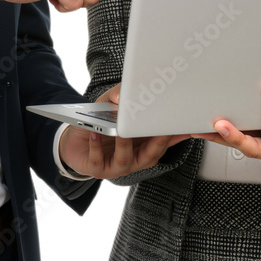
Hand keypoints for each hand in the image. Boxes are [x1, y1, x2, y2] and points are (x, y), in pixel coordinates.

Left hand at [58, 84, 190, 179]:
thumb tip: (127, 90)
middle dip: (157, 142)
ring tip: (122, 132)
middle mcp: (134, 158)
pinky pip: (98, 161)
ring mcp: (117, 166)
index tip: (185, 125)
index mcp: (144, 144)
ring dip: (125, 145)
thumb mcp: (109, 104)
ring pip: (126, 160)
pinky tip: (95, 135)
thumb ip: (120, 95)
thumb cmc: (99, 124)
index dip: (177, 135)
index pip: (164, 141)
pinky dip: (97, 148)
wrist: (74, 141)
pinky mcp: (97, 169)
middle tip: (160, 129)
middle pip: (152, 155)